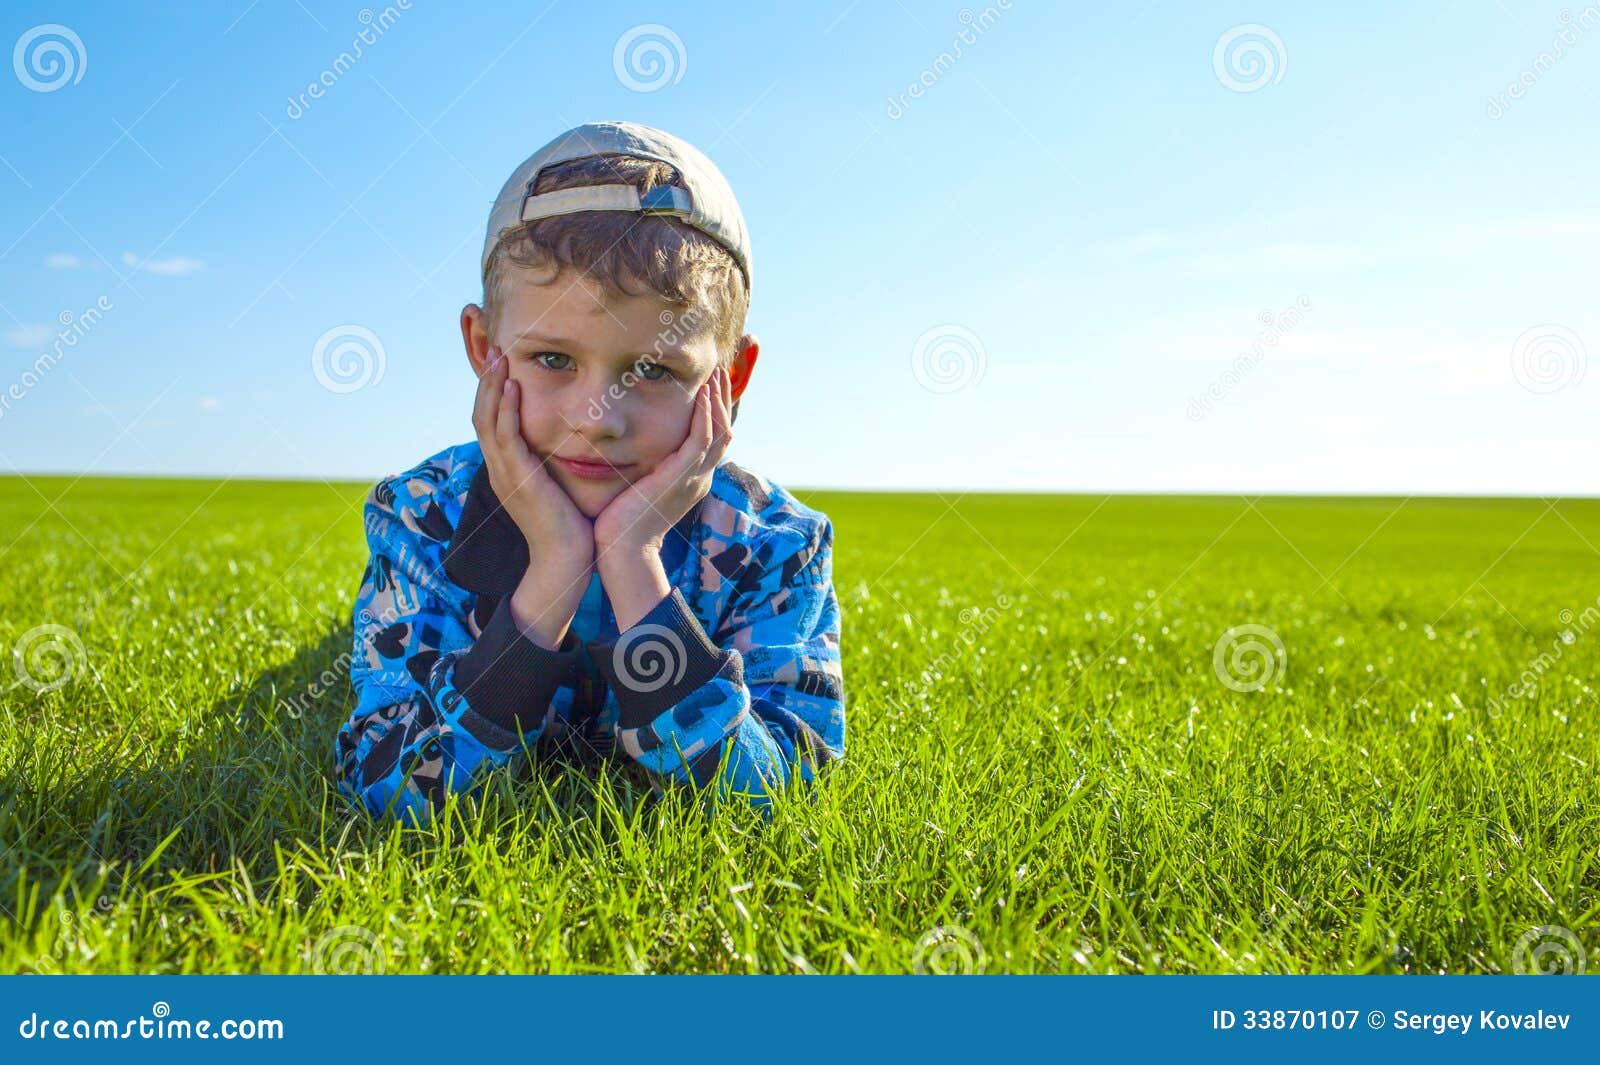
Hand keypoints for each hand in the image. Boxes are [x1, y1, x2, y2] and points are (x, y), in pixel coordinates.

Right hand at [473, 346, 594, 641]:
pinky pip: (504, 437)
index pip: (491, 421)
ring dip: (492, 387)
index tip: (503, 363)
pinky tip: (512, 387)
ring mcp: (505, 474)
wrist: (568, 560)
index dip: (493, 391)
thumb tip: (565, 441)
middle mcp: (500, 469)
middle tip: (494, 349)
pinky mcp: (517, 480)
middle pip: (481, 415)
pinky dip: (505, 410)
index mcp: (508, 469)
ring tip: (499, 358)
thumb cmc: (570, 525)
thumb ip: (552, 462)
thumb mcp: (556, 486)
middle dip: (487, 381)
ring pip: (487, 421)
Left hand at [594, 364, 732, 559]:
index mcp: (692, 480)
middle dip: (722, 398)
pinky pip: (702, 439)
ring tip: (715, 372)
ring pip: (719, 431)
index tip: (708, 385)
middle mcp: (700, 478)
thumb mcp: (639, 490)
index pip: (712, 439)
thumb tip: (629, 452)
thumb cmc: (621, 526)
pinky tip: (702, 393)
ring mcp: (695, 478)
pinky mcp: (682, 477)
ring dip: (718, 399)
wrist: (623, 551)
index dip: (714, 410)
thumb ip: (644, 469)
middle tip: (719, 369)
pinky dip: (705, 414)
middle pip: (723, 430)